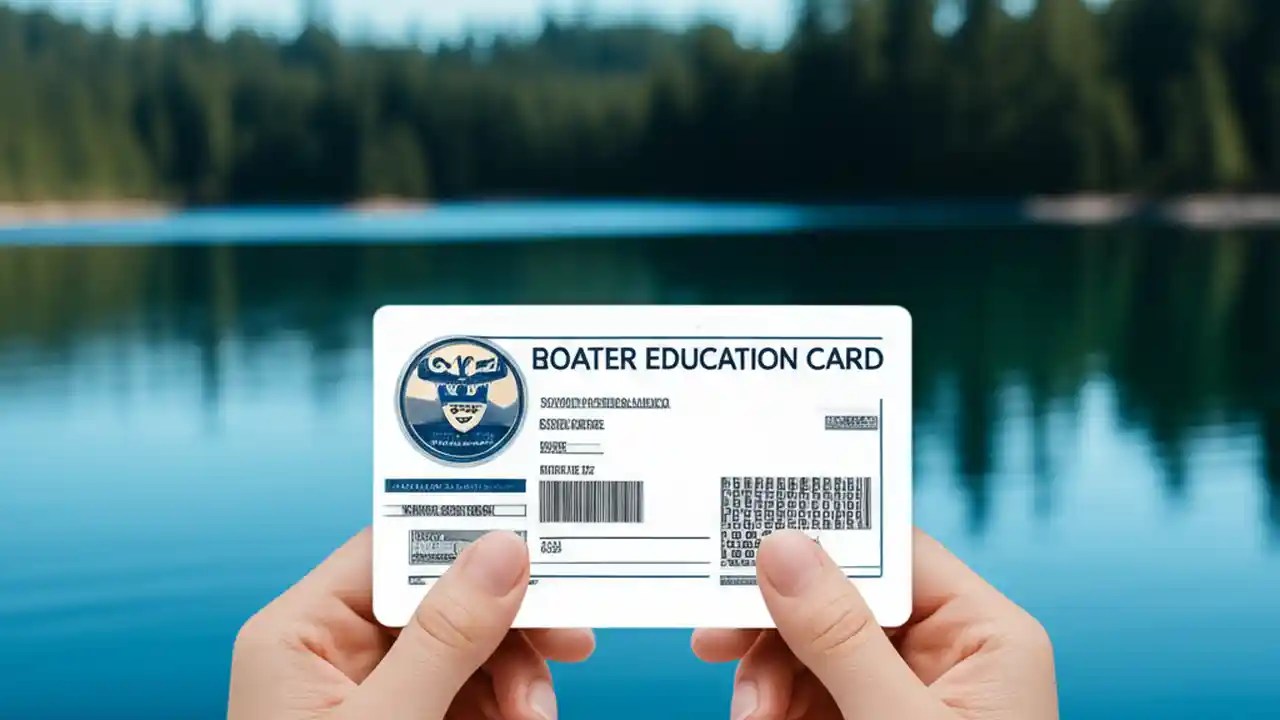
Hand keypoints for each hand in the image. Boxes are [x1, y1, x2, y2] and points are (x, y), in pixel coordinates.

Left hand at [229, 529, 592, 719]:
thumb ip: (445, 639)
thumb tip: (502, 550)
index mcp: (300, 635)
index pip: (389, 550)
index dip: (464, 539)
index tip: (539, 546)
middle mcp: (335, 653)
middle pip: (442, 597)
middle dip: (507, 627)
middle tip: (569, 639)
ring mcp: (375, 693)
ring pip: (471, 646)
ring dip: (517, 678)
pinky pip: (474, 694)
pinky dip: (508, 709)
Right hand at [692, 530, 1057, 719]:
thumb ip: (840, 639)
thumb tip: (784, 547)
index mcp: (985, 636)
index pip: (894, 553)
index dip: (820, 543)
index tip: (743, 548)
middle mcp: (948, 656)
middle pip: (842, 599)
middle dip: (778, 632)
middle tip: (718, 646)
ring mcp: (907, 694)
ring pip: (813, 648)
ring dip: (768, 680)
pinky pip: (809, 693)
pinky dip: (776, 708)